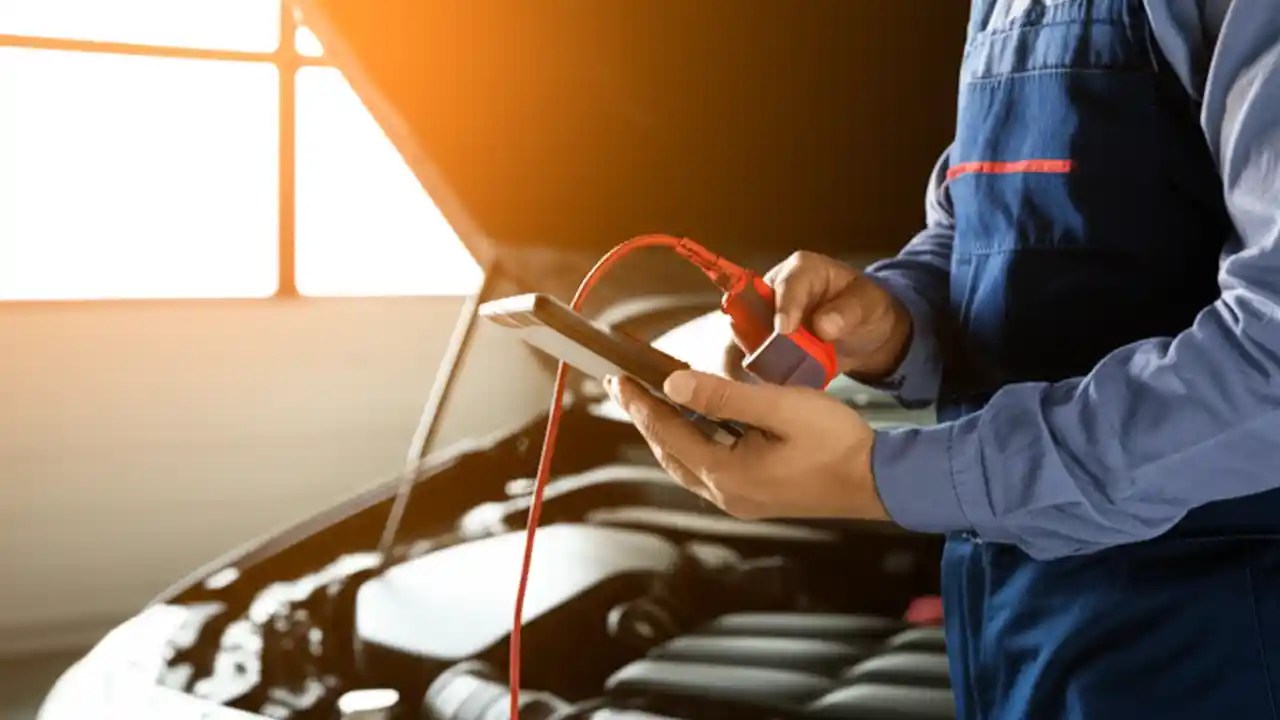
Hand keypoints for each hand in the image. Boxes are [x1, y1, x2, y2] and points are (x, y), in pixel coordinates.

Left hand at [604, 369, 888, 521]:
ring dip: (668, 430)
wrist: (878, 480)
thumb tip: (674, 385)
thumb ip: (724, 396)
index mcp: (728, 474)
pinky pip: (708, 466)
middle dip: (645, 417)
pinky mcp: (754, 496)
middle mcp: (727, 494)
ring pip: (687, 462)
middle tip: (624, 387)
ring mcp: (740, 499)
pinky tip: (698, 419)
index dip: (640, 404)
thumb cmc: (837, 443)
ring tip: (652, 399)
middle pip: (670, 452)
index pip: (668, 433)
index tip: (618, 379)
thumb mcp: (779, 408)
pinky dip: (693, 441)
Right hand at [732, 252, 911, 381]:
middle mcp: (775, 290)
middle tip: (761, 358)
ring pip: (745, 334)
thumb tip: (822, 325)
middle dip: (755, 333)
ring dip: (750, 355)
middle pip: (754, 308)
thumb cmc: (865, 307)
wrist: (863, 332)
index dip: (784, 307)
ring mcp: (766, 318)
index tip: (784, 329)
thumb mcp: (867, 305)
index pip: (787, 285)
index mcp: (801, 270)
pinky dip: (755, 370)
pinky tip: (759, 386)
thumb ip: (847, 312)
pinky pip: (752, 355)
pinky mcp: (764, 343)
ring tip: (755, 376)